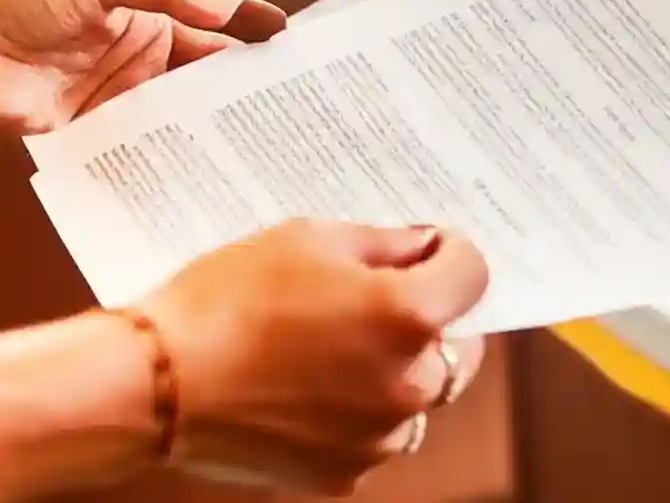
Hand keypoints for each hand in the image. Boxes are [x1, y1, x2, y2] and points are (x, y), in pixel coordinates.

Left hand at [0, 0, 285, 134]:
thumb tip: (231, 11)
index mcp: (148, 22)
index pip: (217, 37)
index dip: (255, 44)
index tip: (297, 54)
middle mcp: (140, 67)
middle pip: (207, 88)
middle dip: (246, 98)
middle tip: (291, 110)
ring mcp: (117, 105)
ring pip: (180, 124)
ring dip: (212, 134)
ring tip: (258, 146)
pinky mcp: (89, 141)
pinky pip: (138, 154)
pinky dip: (167, 162)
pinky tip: (199, 169)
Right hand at [139, 219, 488, 495]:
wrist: (154, 384)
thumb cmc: (226, 299)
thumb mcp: (310, 240)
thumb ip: (386, 244)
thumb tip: (427, 247)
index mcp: (409, 315)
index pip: (474, 275)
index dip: (453, 255)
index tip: (432, 249)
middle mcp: (410, 381)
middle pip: (461, 344)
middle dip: (435, 320)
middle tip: (387, 300)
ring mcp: (381, 434)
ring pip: (422, 396)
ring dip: (401, 371)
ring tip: (340, 347)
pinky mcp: (347, 471)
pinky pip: (378, 433)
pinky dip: (362, 411)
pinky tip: (313, 387)